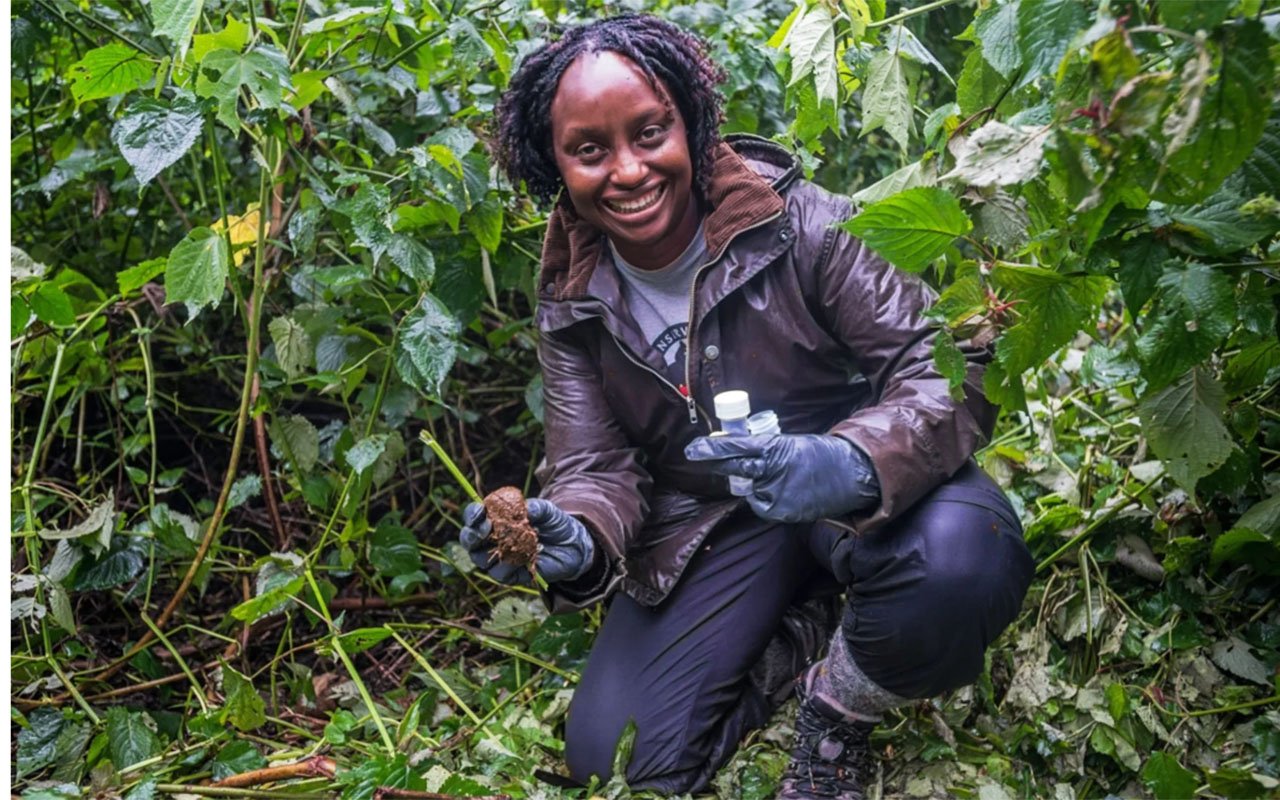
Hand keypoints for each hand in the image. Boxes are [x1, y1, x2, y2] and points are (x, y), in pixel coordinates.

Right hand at [458, 498, 595, 584]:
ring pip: (480, 559)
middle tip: (486, 529)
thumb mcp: (547, 511)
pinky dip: (508, 566)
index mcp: (495, 520)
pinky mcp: (510, 576)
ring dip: (492, 551)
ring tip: (512, 542)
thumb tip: (523, 508)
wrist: (573, 546)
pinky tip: (523, 558)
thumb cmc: (554, 524)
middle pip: (469, 541)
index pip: (474, 517)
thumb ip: (535, 507)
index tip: (480, 510)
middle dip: (472, 535)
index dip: (472, 514)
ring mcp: (500, 559)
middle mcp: (492, 541)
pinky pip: (500, 574)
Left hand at [684, 434, 879, 522]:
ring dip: (758, 487)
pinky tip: (788, 494)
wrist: (851, 475)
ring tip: (785, 480)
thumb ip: (765, 451)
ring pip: (752, 492)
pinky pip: (764, 507)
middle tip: (695, 454)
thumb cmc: (820, 455)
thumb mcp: (790, 444)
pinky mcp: (784, 512)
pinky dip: (770, 502)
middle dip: (716, 463)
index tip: (692, 449)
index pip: (737, 448)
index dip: (712, 449)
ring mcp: (777, 493)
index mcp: (775, 448)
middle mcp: (772, 471)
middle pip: (735, 468)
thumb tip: (738, 454)